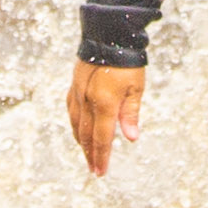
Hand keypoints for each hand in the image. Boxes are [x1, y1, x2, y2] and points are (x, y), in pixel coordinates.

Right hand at [66, 59, 144, 174]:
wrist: (107, 35)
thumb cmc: (126, 62)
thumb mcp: (136, 88)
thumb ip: (130, 114)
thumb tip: (130, 138)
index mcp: (104, 103)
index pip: (102, 138)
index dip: (102, 157)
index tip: (101, 172)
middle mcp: (87, 101)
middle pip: (86, 135)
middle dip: (91, 154)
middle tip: (94, 170)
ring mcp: (78, 93)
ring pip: (76, 124)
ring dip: (81, 142)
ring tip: (86, 154)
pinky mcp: (74, 85)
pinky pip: (71, 110)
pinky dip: (74, 124)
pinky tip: (77, 129)